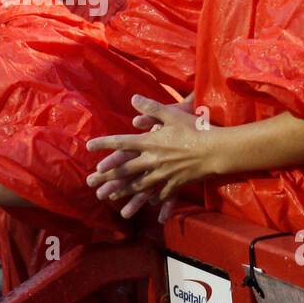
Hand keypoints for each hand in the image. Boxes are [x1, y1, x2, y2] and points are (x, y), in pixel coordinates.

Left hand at [86, 95, 213, 217]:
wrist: (215, 150)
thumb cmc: (195, 129)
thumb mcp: (172, 114)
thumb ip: (152, 108)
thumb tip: (134, 98)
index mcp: (149, 142)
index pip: (121, 142)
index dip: (103, 144)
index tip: (88, 146)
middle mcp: (152, 160)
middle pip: (125, 170)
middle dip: (107, 177)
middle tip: (92, 183)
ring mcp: (163, 174)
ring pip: (139, 185)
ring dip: (124, 191)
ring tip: (112, 197)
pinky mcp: (176, 183)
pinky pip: (162, 193)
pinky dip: (154, 199)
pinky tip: (149, 204)